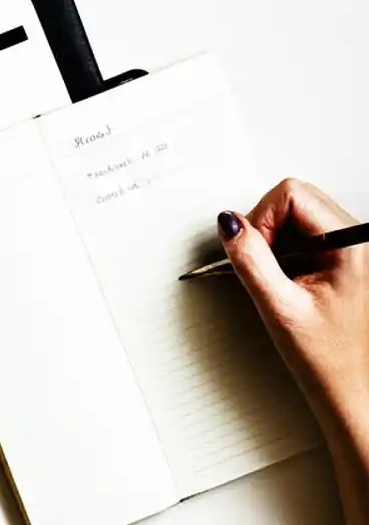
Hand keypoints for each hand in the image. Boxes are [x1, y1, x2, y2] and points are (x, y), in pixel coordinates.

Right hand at [219, 179, 368, 523]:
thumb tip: (229, 224)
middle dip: (267, 226)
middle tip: (265, 266)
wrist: (353, 392)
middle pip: (296, 198)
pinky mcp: (346, 258)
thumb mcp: (280, 307)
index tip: (254, 250)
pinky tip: (290, 279)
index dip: (261, 217)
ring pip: (299, 213)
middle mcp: (360, 241)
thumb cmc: (330, 360)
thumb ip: (250, 260)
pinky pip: (306, 232)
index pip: (292, 194)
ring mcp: (355, 248)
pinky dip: (287, 250)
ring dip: (276, 239)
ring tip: (281, 278)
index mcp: (353, 246)